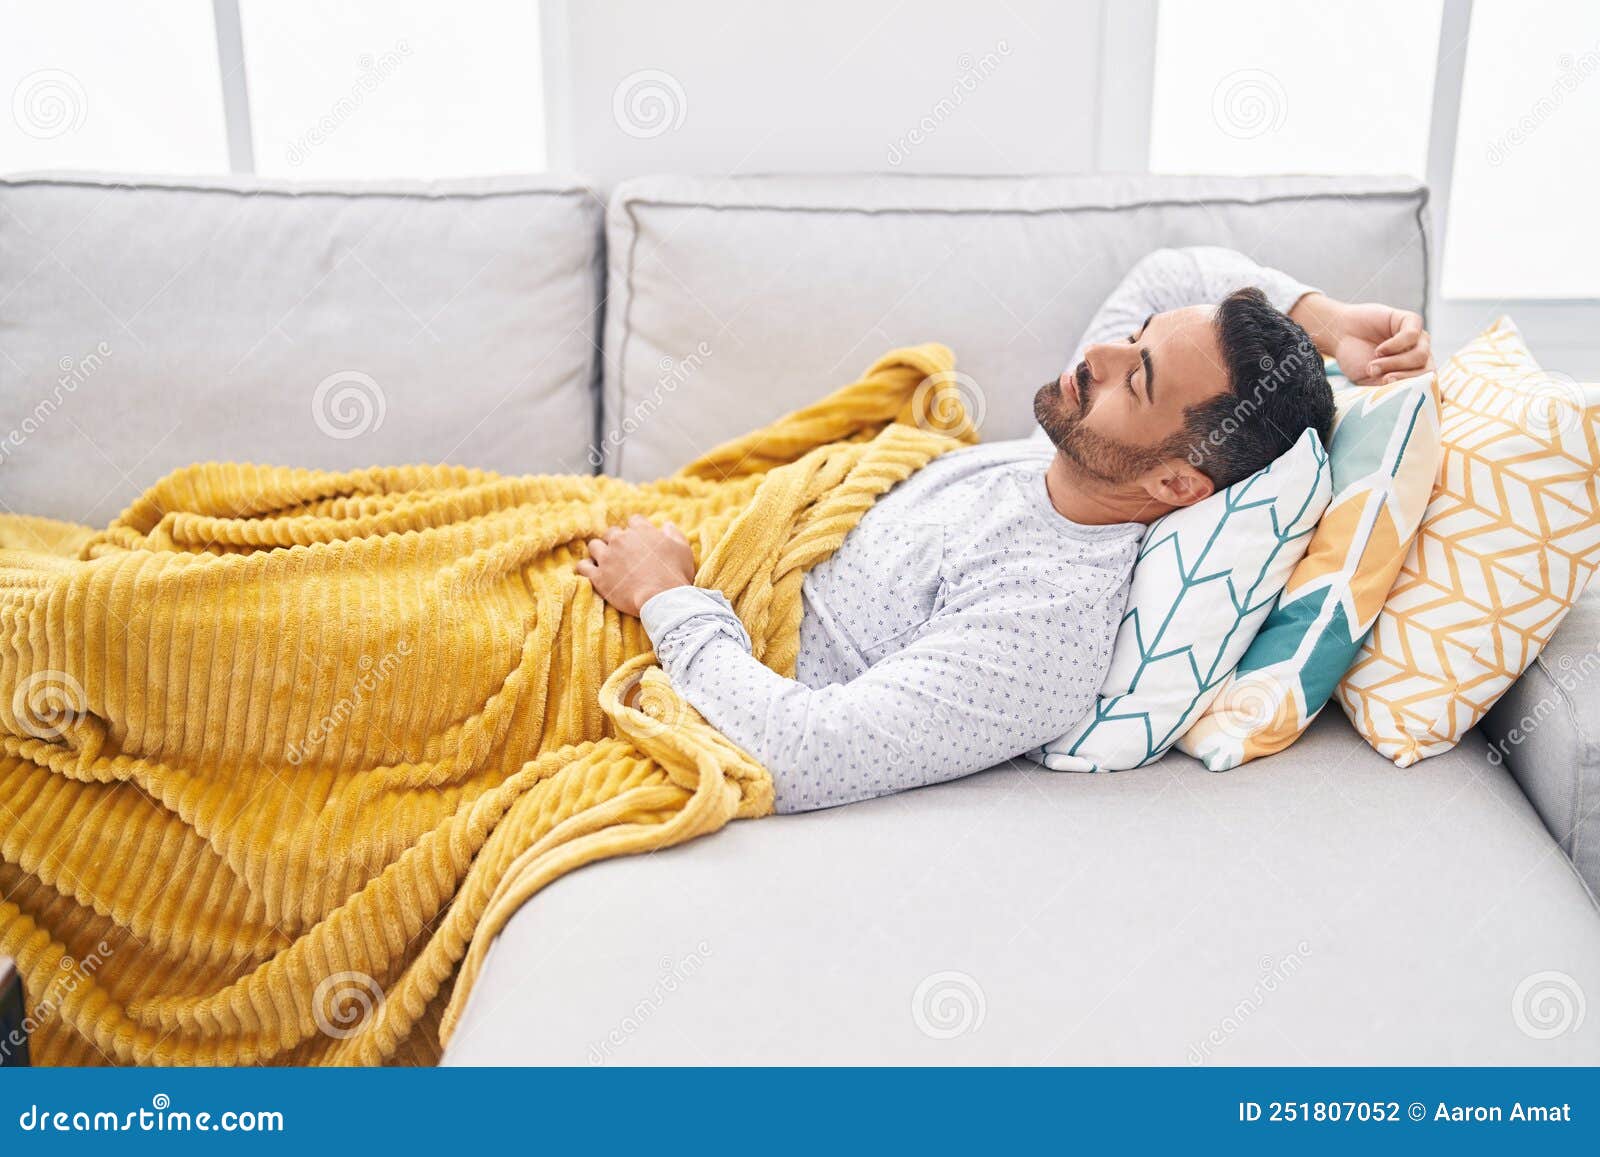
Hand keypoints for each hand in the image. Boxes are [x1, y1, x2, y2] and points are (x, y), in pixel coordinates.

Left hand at [576, 515, 695, 616]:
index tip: (639, 541)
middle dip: (615, 541)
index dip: (636, 530)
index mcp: (641, 531)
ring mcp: (607, 557)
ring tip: (606, 563)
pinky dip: (586, 568)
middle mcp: (621, 539)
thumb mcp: (682, 549)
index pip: (633, 521)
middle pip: (611, 533)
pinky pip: (583, 566)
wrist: (662, 599)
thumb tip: (665, 525)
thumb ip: (673, 533)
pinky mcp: (598, 576)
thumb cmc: (674, 574)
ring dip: (599, 552)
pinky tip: (592, 573)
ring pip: (594, 546)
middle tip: (623, 555)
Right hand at [1292, 293, 1432, 385]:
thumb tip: (1407, 394)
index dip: (1417, 391)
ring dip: (1395, 363)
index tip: (1397, 395)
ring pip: (1420, 355)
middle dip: (1404, 378)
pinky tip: (1380, 350)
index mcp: (1415, 372)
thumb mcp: (1371, 381)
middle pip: (1428, 371)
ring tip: (1373, 366)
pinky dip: (1394, 345)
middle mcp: (1420, 355)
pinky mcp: (1410, 321)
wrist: (1339, 335)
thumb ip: (1390, 387)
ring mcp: (1417, 338)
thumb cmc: (1356, 360)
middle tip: (1384, 379)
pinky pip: (1412, 335)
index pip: (1428, 384)